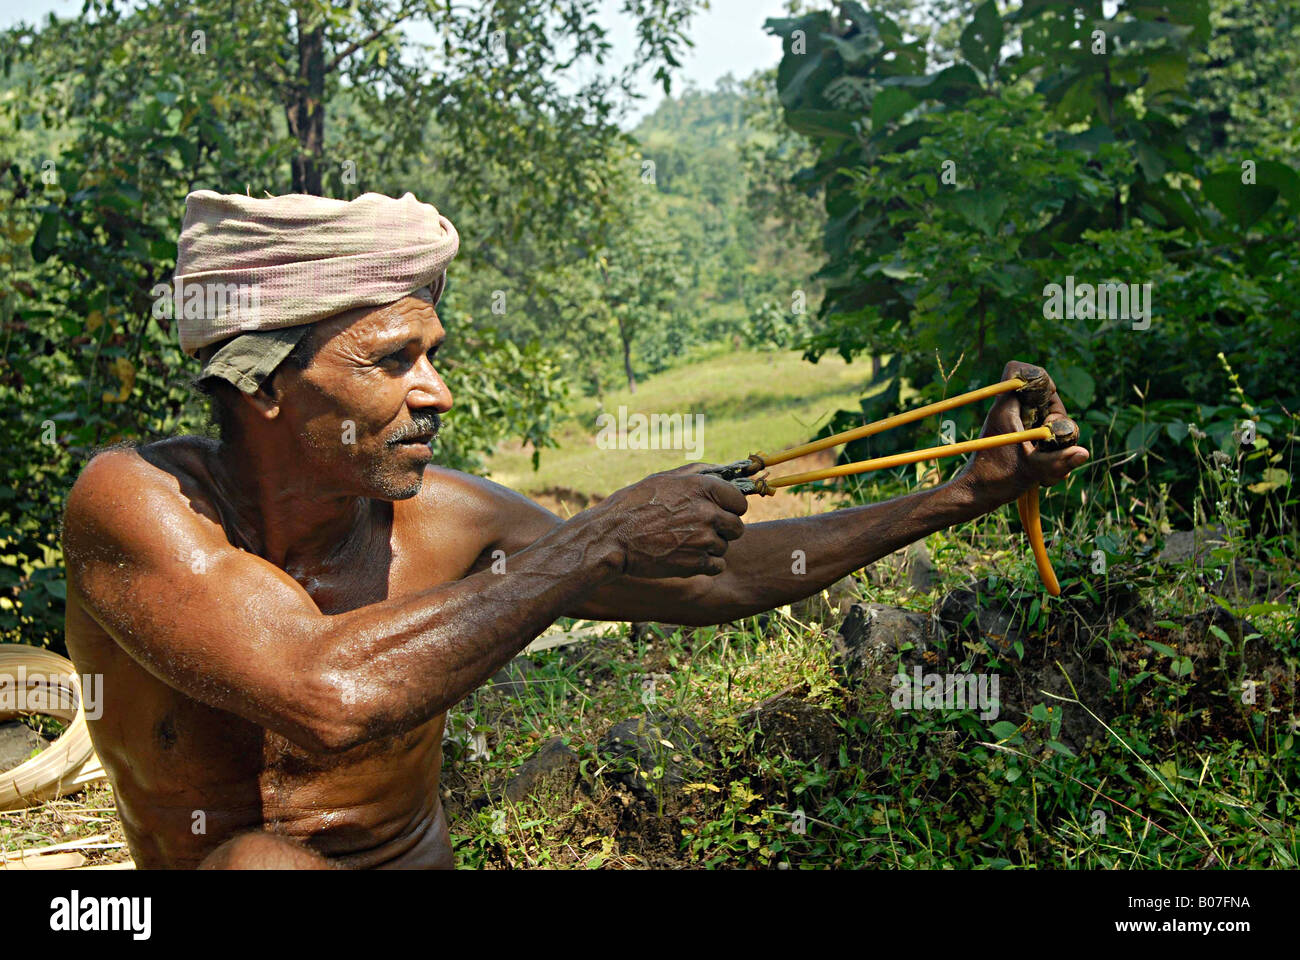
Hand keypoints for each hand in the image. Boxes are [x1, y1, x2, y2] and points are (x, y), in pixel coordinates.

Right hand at [592, 463, 748, 578]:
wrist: (612, 537)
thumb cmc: (634, 504)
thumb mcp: (664, 478)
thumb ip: (697, 472)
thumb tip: (723, 470)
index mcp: (703, 487)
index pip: (740, 501)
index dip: (730, 507)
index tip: (718, 511)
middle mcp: (708, 512)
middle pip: (736, 526)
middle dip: (723, 529)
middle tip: (701, 529)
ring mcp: (704, 539)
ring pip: (725, 546)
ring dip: (711, 547)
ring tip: (685, 541)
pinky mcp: (696, 563)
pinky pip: (718, 565)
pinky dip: (706, 564)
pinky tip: (687, 556)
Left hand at [955, 360, 1090, 509]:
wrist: (975, 496)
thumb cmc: (995, 480)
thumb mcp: (1030, 470)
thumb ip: (1057, 461)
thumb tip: (1083, 452)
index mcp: (1006, 408)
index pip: (1018, 370)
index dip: (1039, 379)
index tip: (1049, 403)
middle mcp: (1011, 412)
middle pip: (1045, 397)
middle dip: (1058, 420)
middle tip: (1052, 444)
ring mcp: (1016, 425)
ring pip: (1047, 419)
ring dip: (1056, 442)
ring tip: (1048, 470)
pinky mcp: (1020, 438)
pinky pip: (1043, 435)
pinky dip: (1049, 452)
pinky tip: (1045, 476)